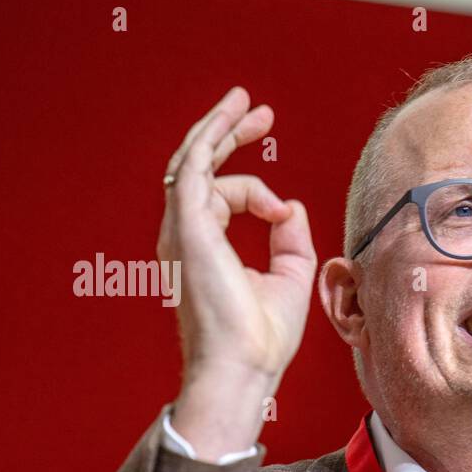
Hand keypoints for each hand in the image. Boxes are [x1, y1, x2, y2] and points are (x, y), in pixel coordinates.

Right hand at [157, 86, 317, 459]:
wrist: (243, 367)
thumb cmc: (261, 337)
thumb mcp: (289, 277)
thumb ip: (290, 238)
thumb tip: (290, 205)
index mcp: (203, 249)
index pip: (221, 197)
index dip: (258, 191)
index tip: (284, 211)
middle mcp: (184, 236)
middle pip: (199, 169)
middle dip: (227, 135)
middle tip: (259, 111)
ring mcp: (181, 230)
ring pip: (194, 162)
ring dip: (220, 128)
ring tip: (249, 104)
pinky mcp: (188, 226)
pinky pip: (194, 167)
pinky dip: (214, 141)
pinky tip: (238, 123)